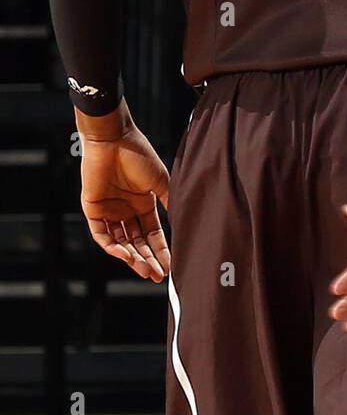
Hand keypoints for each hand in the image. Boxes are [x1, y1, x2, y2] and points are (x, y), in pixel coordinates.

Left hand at [79, 119, 169, 281]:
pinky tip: (125, 255)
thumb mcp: (161, 182)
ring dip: (132, 257)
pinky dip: (112, 246)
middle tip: (158, 275)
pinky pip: (102, 234)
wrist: (114, 139)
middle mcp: (126, 210)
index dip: (161, 251)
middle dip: (148, 259)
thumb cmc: (139, 155)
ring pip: (120, 242)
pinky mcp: (93, 209)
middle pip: (137, 242)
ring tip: (145, 270)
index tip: (171, 267)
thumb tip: (185, 223)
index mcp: (143, 204)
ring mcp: (109, 211)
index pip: (152, 234)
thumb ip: (171, 202)